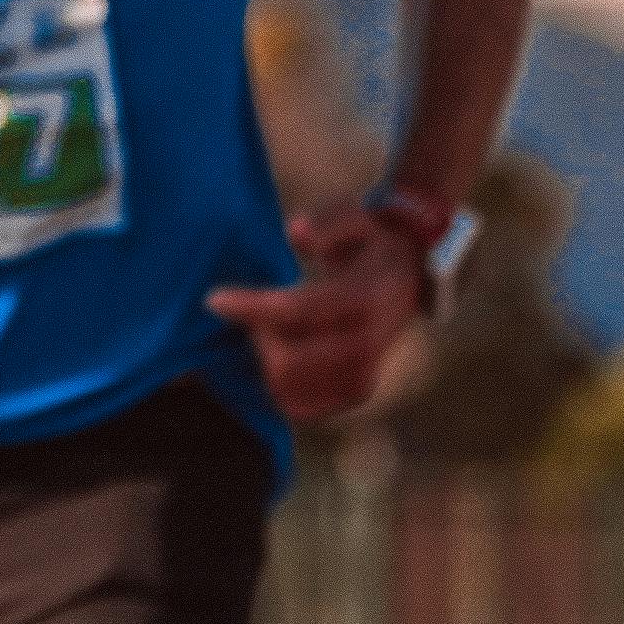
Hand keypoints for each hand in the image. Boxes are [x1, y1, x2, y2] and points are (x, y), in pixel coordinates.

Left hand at [209, 203, 428, 426]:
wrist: (410, 276)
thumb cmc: (369, 241)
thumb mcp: (356, 215)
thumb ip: (326, 222)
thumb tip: (296, 232)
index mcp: (365, 297)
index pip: (300, 310)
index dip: (253, 308)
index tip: (214, 299)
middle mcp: (368, 342)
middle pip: (289, 360)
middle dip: (256, 337)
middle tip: (252, 311)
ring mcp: (365, 373)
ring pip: (290, 389)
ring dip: (264, 362)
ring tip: (268, 331)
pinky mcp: (356, 392)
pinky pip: (301, 408)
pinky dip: (277, 388)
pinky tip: (274, 356)